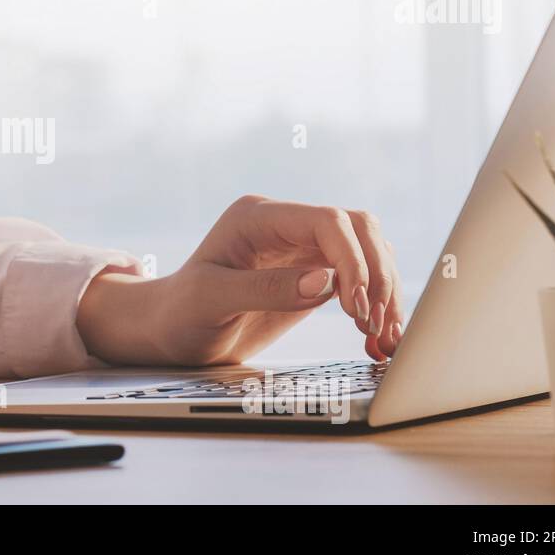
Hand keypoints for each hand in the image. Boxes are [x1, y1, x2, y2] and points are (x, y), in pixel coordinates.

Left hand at [76, 195, 403, 365]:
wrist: (170, 332)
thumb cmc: (179, 313)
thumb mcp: (210, 300)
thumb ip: (264, 289)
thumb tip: (325, 282)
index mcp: (258, 217)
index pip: (327, 221)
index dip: (353, 259)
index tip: (356, 306)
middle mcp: (285, 225)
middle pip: (359, 229)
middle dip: (376, 274)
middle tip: (374, 324)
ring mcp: (302, 247)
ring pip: (368, 251)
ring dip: (384, 291)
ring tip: (383, 336)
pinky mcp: (313, 274)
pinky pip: (360, 278)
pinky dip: (376, 304)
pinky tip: (376, 337)